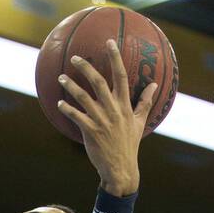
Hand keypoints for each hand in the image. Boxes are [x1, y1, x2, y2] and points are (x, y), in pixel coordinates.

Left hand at [57, 41, 156, 194]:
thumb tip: (154, 85)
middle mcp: (112, 110)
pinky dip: (67, 109)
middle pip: (98, 82)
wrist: (120, 169)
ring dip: (71, 86)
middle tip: (76, 58)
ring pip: (83, 98)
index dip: (115, 58)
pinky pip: (76, 117)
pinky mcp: (90, 132)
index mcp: (124, 105)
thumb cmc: (129, 145)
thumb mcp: (139, 122)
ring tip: (61, 78)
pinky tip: (59, 103)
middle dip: (86, 68)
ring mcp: (101, 120)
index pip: (121, 76)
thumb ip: (145, 102)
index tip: (109, 42)